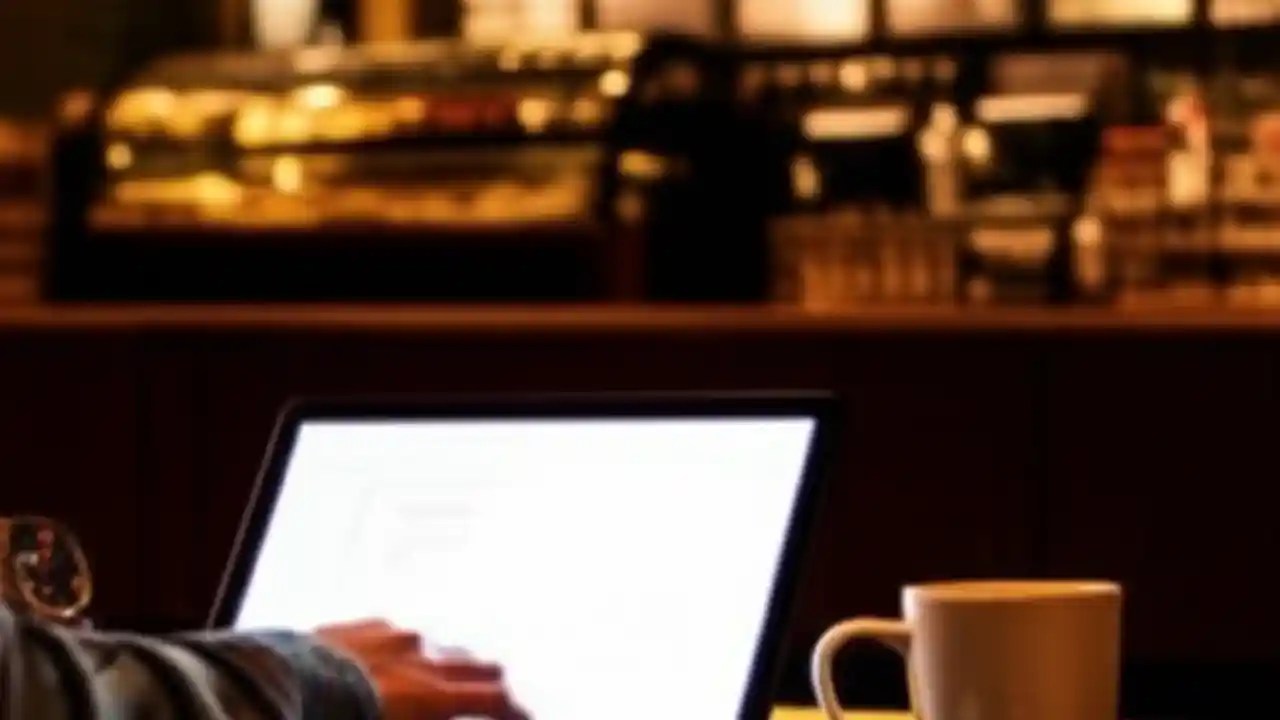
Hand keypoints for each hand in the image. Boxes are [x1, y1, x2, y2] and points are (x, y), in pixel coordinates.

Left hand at [318, 620, 526, 719]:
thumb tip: (461, 712)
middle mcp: (422, 658)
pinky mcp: (364, 626)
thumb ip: (434, 718)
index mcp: (431, 695)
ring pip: (440, 647)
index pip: (494, 698)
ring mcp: (394, 636)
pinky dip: (407, 652)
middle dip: (494, 683)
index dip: (515, 710)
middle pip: (480, 664)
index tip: (524, 717)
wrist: (278, 687)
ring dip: (450, 665)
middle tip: (497, 699)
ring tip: (443, 681)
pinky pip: (399, 635)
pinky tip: (392, 663)